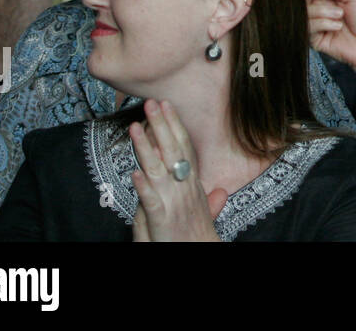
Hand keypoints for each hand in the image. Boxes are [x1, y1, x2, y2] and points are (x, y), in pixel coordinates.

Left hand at [130, 100, 224, 241]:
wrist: (198, 254)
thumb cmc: (197, 239)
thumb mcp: (206, 217)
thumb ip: (211, 203)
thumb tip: (221, 191)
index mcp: (192, 185)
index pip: (183, 148)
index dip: (175, 126)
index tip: (167, 105)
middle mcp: (183, 189)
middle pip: (172, 151)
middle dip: (162, 125)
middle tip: (151, 102)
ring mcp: (173, 203)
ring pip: (158, 170)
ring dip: (146, 148)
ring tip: (136, 127)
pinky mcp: (162, 221)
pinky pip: (151, 202)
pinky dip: (143, 188)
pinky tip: (134, 173)